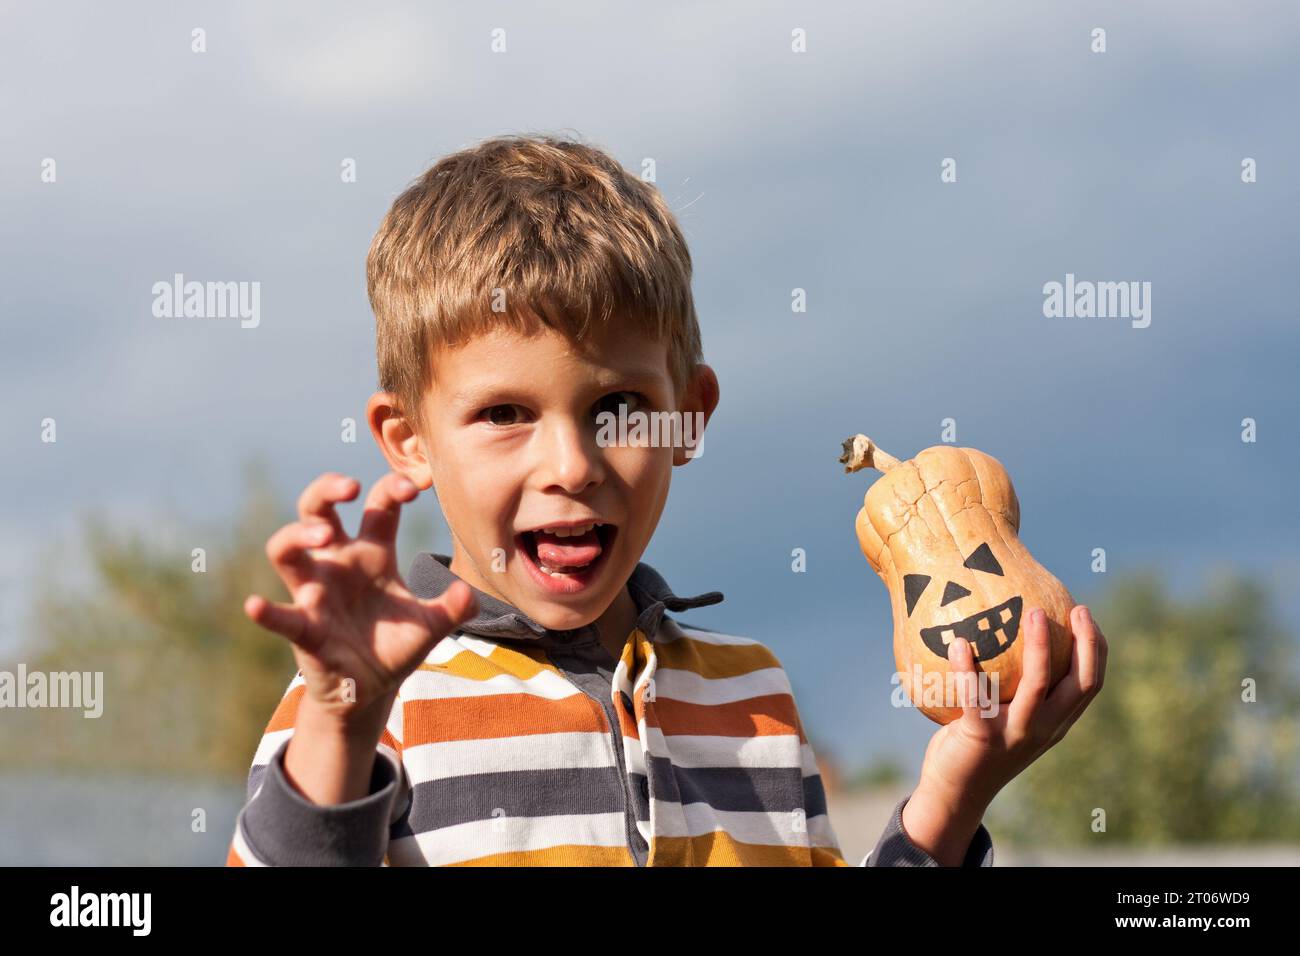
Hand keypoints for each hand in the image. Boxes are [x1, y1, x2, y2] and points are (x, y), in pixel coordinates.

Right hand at [243, 471, 477, 731]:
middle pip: (316, 508)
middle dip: (326, 489)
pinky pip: (281, 616)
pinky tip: (257, 605)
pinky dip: (267, 612)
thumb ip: (454, 608)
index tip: (414, 487)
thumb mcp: (433, 625)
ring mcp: (316, 593)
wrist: (373, 689)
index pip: (378, 506)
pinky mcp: (304, 629)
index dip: (392, 489)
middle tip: (349, 486)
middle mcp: (338, 563)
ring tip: (319, 535)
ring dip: (297, 535)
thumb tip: (467, 594)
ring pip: (286, 550)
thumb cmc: (396, 644)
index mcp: (373, 553)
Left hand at [904, 605, 1107, 859]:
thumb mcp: (1006, 713)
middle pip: (1081, 683)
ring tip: (1031, 613)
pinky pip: (976, 698)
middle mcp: (1045, 728)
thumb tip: (999, 624)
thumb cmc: (977, 741)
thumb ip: (1011, 682)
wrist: (955, 792)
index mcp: (1056, 721)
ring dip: (1039, 647)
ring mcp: (1017, 734)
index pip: (1091, 683)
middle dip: (1086, 643)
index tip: (1084, 613)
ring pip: (1037, 685)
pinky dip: (967, 669)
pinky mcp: (983, 738)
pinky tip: (959, 643)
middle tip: (1076, 608)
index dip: (1096, 648)